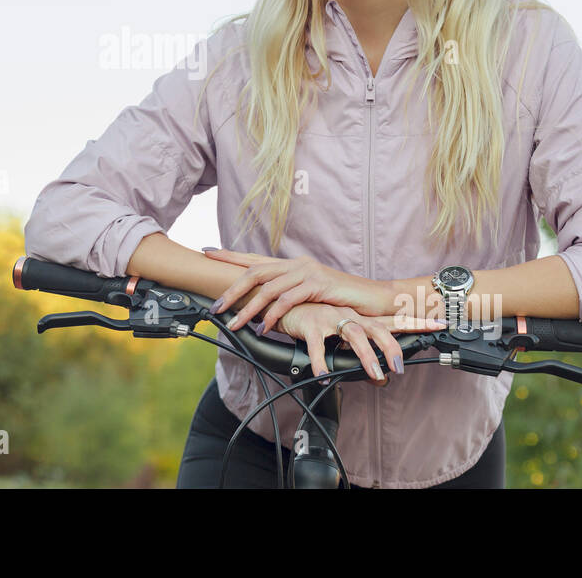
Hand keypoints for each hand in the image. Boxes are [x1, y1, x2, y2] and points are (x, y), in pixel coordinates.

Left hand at [205, 248, 395, 332]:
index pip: (255, 258)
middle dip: (232, 288)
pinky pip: (288, 299)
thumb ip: (291, 296)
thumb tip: (267, 307)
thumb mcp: (312, 296)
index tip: (207, 253)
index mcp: (292, 264)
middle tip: (215, 306)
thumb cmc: (342, 300)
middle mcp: (297, 263)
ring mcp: (307, 272)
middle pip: (255, 271)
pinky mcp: (318, 284)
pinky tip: (264, 327)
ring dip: (248, 308)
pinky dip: (273, 314)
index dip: (230, 256)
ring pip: (268, 287)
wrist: (375, 298)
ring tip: (233, 324)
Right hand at [275, 302, 448, 386]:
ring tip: (375, 375)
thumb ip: (361, 356)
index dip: (417, 321)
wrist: (282, 300)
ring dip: (365, 356)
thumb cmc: (314, 320)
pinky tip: (323, 375)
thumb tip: (382, 381)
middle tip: (401, 367)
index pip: (393, 319)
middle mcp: (349, 315)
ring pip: (353, 335)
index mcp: (360, 317)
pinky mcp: (310, 324)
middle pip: (378, 327)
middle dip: (393, 346)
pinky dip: (320, 361)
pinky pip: (316, 346)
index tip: (440, 324)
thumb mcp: (340, 337)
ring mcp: (330, 317)